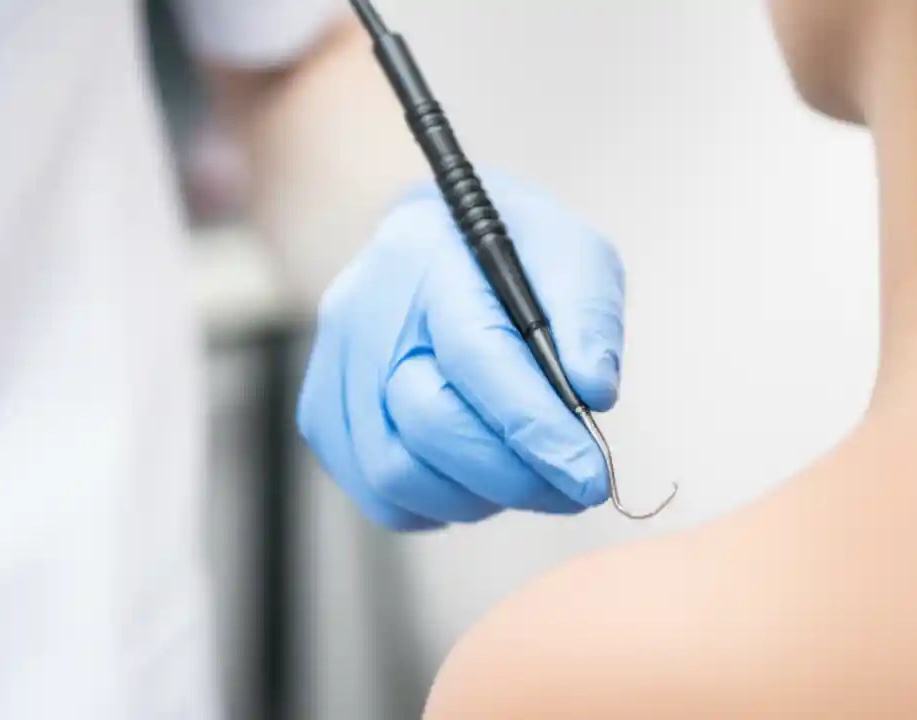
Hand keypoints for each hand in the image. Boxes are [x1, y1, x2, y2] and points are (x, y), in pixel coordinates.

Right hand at [297, 177, 624, 529]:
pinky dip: (433, 505)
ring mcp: (334, 362)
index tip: (587, 476)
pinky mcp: (324, 410)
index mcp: (430, 257)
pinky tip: (473, 478)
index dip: (535, 428)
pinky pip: (374, 492)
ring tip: (523, 477)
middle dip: (512, 474)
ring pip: (395, 471)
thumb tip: (593, 392)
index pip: (477, 356)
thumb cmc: (516, 253)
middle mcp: (365, 308)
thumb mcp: (573, 256)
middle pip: (429, 422)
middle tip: (571, 488)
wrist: (440, 241)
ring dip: (475, 496)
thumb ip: (588, 318)